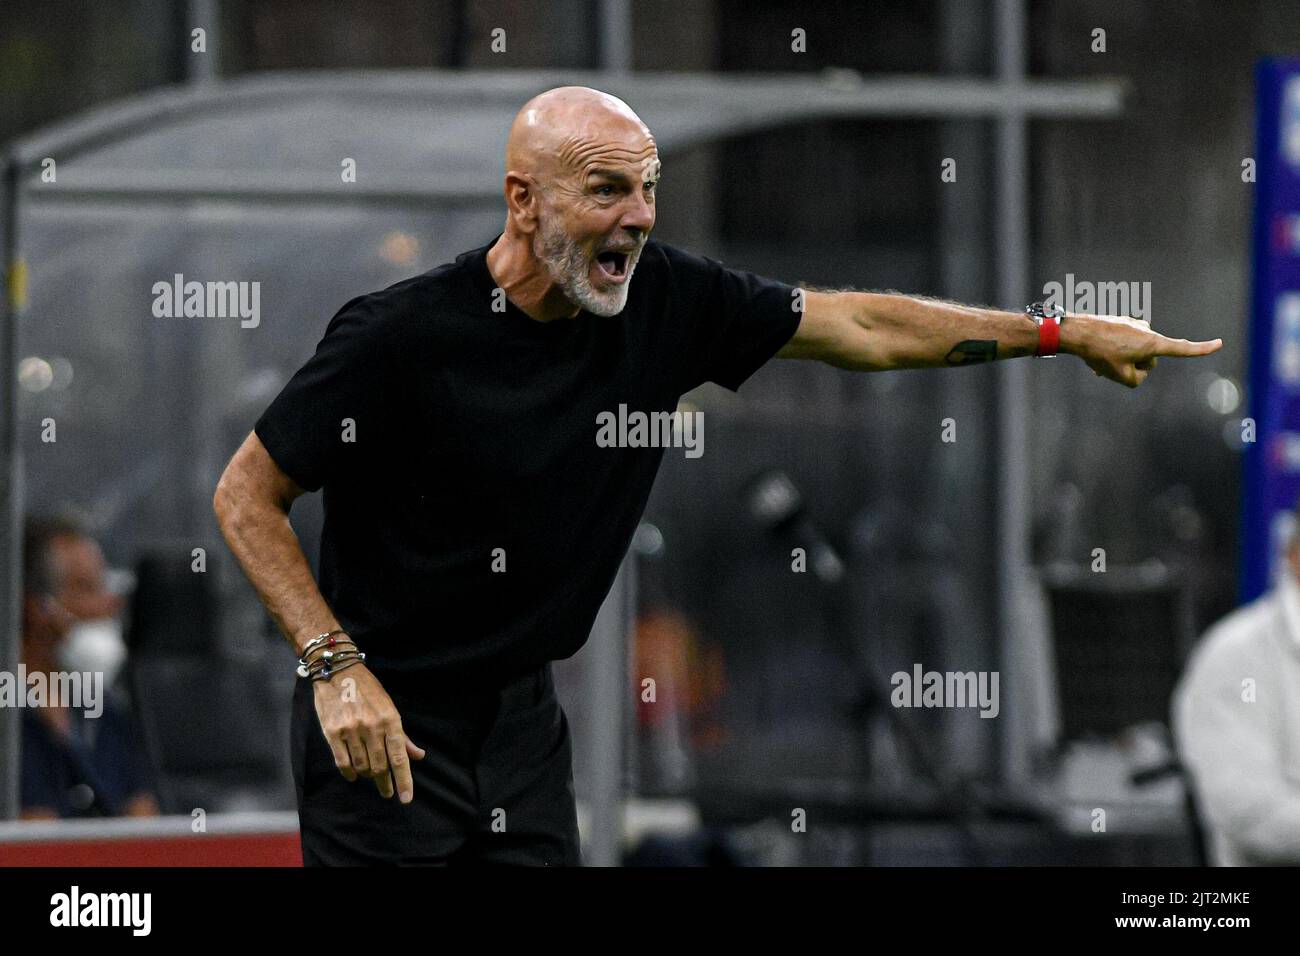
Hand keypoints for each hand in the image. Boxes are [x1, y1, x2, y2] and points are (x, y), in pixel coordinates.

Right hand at [312, 663, 425, 802]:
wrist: (338, 671)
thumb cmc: (368, 690)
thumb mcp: (390, 708)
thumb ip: (402, 736)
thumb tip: (418, 756)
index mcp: (390, 720)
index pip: (399, 757)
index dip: (404, 780)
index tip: (406, 799)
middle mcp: (372, 727)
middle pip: (380, 766)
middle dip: (385, 783)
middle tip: (387, 792)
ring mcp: (351, 730)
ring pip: (362, 766)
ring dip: (368, 776)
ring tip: (371, 776)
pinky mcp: (332, 732)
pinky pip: (342, 762)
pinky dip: (350, 773)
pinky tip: (354, 775)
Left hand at [1062, 313, 1222, 387]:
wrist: (1077, 332)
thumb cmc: (1100, 355)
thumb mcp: (1122, 377)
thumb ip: (1138, 379)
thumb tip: (1138, 367)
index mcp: (1153, 343)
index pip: (1182, 349)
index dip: (1201, 349)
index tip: (1220, 343)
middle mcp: (1148, 331)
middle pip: (1148, 359)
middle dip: (1132, 366)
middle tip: (1110, 366)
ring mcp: (1135, 325)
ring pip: (1133, 353)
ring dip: (1120, 360)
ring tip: (1100, 361)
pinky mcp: (1123, 323)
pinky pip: (1123, 345)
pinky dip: (1113, 353)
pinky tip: (1097, 357)